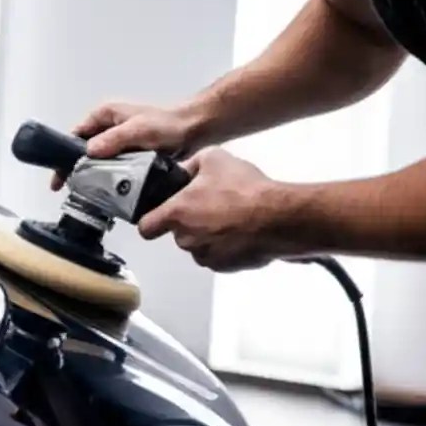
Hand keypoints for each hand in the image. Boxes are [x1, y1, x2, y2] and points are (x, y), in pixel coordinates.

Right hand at [54, 101, 200, 189]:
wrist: (196, 128)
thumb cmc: (168, 124)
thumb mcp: (138, 130)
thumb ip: (113, 140)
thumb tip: (89, 152)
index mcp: (104, 115)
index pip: (74, 136)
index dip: (64, 157)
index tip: (60, 178)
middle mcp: (108, 126)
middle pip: (84, 150)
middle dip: (78, 170)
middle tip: (74, 191)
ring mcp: (119, 140)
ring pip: (99, 160)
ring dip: (94, 176)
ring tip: (90, 195)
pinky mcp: (131, 152)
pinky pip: (113, 166)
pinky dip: (109, 178)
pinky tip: (109, 192)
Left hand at [138, 147, 292, 271]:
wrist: (279, 218)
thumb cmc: (247, 192)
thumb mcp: (215, 158)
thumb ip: (193, 164)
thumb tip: (187, 169)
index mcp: (177, 213)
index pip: (146, 227)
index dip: (150, 221)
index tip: (155, 218)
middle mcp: (187, 238)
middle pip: (179, 233)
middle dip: (191, 222)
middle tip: (211, 206)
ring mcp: (206, 255)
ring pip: (200, 245)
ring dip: (210, 234)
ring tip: (231, 217)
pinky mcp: (225, 266)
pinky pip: (220, 256)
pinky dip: (227, 246)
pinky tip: (242, 230)